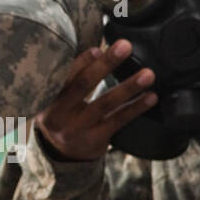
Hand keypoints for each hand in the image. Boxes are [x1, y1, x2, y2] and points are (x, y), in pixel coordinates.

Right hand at [34, 40, 155, 161]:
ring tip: (148, 74)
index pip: (64, 75)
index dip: (81, 62)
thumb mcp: (56, 97)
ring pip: (104, 104)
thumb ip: (71, 77)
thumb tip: (101, 51)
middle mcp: (60, 113)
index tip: (98, 49)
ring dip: (128, 87)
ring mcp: (77, 129)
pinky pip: (118, 121)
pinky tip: (150, 97)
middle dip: (106, 64)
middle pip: (83, 85)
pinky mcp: (95, 140)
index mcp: (48, 97)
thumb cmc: (63, 114)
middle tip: (125, 47)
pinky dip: (135, 108)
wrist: (60, 153)